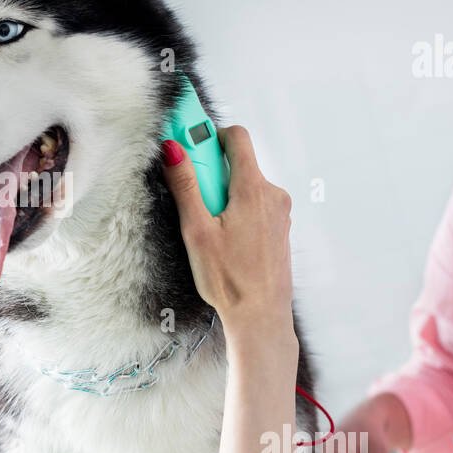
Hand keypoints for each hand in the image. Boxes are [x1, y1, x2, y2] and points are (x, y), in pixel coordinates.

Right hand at [160, 125, 293, 336]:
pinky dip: (235, 210)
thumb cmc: (230, 279)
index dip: (209, 135)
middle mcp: (273, 195)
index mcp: (253, 189)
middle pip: (237, 163)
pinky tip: (225, 239)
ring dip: (222, 195)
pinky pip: (254, 204)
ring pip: (244, 185)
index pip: (236, 137)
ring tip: (208, 230)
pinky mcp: (279, 227)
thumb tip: (173, 149)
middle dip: (210, 173)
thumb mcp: (197, 230)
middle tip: (192, 202)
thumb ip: (185, 186)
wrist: (260, 317)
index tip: (187, 141)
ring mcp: (280, 212)